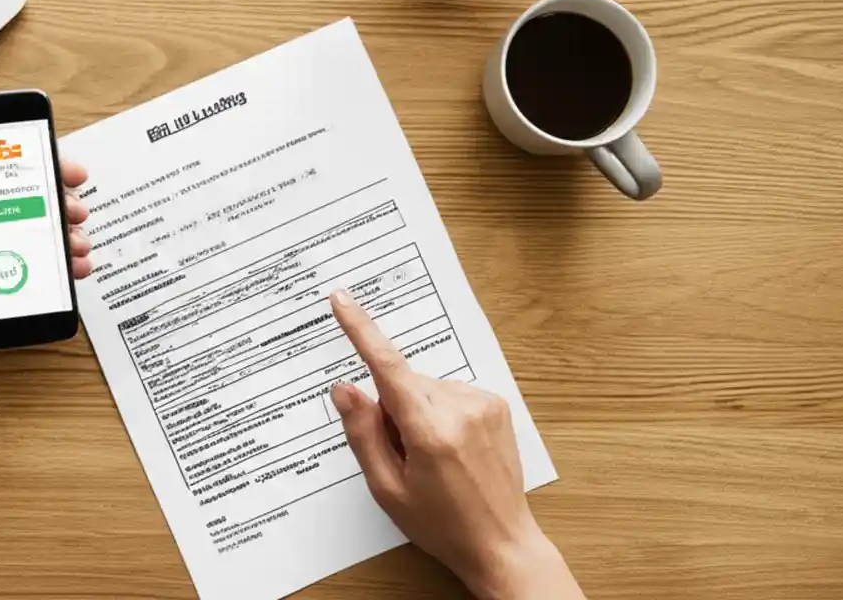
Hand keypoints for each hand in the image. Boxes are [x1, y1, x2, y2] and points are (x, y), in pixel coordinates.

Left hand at [0, 158, 92, 421]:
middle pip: (21, 210)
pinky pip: (42, 278)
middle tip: (75, 206)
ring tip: (78, 240)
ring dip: (65, 235)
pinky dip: (64, 270)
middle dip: (56, 201)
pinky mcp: (8, 301)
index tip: (51, 161)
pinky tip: (76, 268)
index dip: (21, 170)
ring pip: (38, 242)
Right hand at [328, 290, 582, 599]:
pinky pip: (448, 394)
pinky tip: (449, 448)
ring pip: (425, 388)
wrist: (500, 542)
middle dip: (391, 409)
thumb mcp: (387, 489)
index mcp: (431, 432)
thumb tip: (344, 388)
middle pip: (403, 384)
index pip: (386, 368)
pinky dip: (439, 413)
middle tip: (401, 455)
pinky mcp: (495, 404)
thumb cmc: (441, 524)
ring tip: (430, 458)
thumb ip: (362, 434)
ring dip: (416, 412)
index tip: (341, 300)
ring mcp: (483, 404)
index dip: (360, 330)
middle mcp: (461, 409)